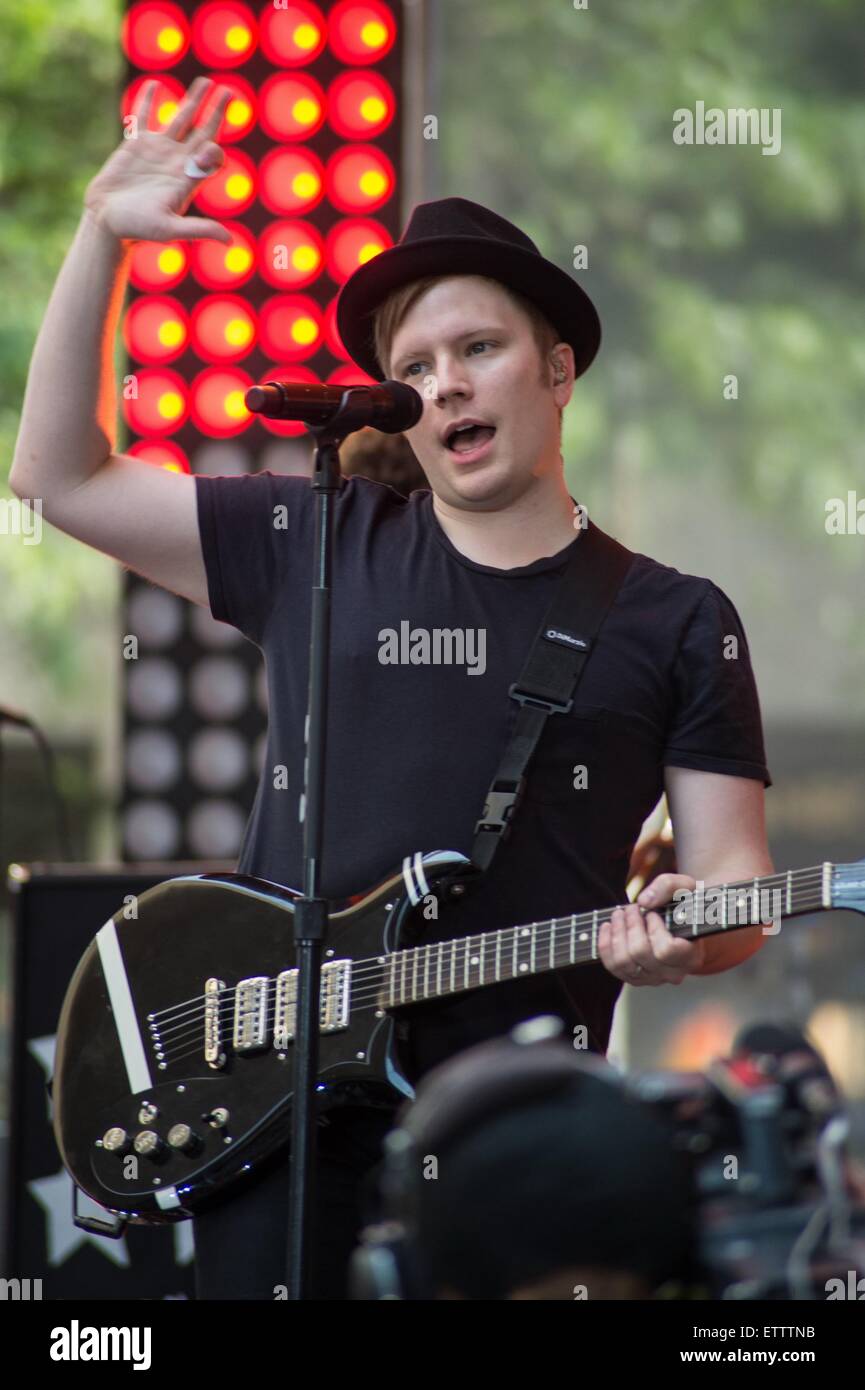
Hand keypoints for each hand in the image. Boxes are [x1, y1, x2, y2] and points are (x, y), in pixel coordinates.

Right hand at [83, 77, 233, 244]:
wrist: (107, 222)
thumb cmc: (138, 228)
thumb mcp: (169, 229)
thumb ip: (198, 229)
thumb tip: (229, 241)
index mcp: (188, 178)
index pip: (212, 156)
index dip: (215, 147)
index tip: (208, 144)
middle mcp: (177, 162)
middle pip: (202, 131)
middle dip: (215, 112)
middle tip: (229, 93)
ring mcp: (158, 151)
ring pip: (179, 119)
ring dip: (194, 101)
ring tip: (206, 82)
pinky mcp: (136, 145)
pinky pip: (144, 117)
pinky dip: (148, 100)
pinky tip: (154, 84)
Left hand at [597, 872, 706, 985]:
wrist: (682, 920)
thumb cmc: (685, 904)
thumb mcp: (685, 887)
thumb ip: (668, 887)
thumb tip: (644, 902)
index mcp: (690, 956)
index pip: (666, 950)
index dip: (654, 928)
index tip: (652, 914)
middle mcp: (672, 973)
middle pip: (640, 953)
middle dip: (631, 925)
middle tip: (631, 908)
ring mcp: (652, 978)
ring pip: (623, 962)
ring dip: (616, 933)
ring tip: (618, 914)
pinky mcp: (635, 977)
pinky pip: (613, 967)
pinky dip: (605, 945)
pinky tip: (608, 927)